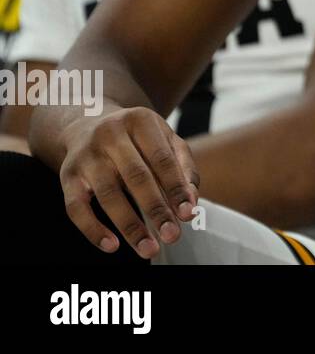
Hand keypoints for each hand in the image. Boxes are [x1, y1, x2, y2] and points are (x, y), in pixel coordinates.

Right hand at [58, 108, 198, 257]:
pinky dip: (93, 230)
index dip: (176, 188)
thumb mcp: (164, 138)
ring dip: (130, 226)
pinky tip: (112, 246)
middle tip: (172, 236)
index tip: (188, 214)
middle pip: (136, 177)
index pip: (162, 159)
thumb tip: (191, 201)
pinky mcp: (67, 175)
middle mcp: (110, 134)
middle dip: (156, 210)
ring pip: (108, 195)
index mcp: (140, 121)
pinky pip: (76, 208)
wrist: (87, 123)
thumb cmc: (137, 138)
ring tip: (148, 248)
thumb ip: (183, 166)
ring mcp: (86, 155)